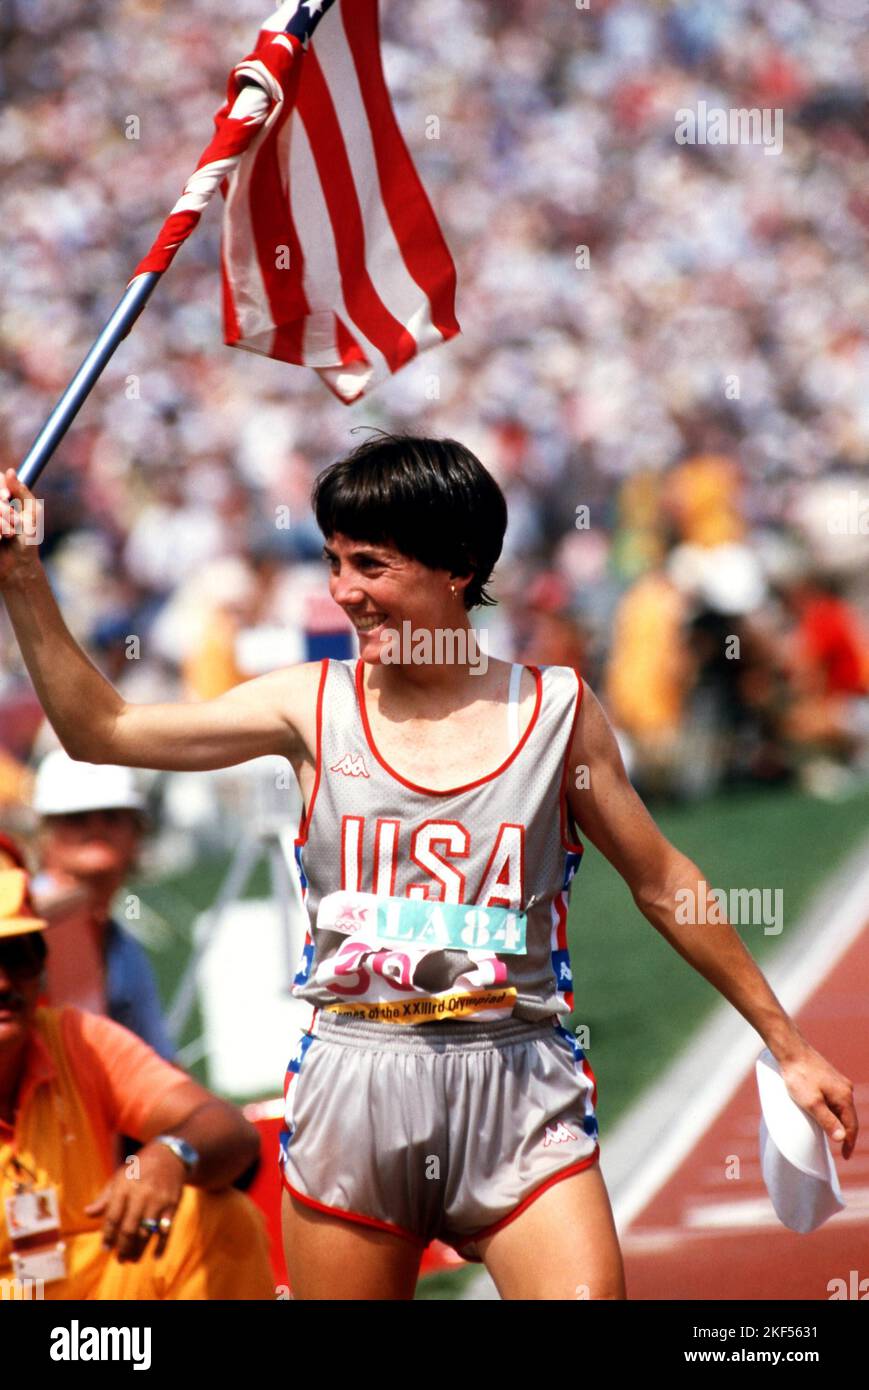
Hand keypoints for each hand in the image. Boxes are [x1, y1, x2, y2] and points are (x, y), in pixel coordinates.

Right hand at [0, 468, 42, 586]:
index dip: (1, 488)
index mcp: (4, 497)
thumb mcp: (32, 511)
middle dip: (3, 510)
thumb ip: (22, 490)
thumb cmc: (28, 539)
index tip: (8, 498)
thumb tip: (9, 470)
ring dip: (1, 520)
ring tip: (8, 533)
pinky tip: (1, 538)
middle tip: (13, 522)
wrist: (18, 565)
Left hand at [85, 1142, 185, 1262]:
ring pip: (146, 1232)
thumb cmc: (138, 1170)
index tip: (105, 1248)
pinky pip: (166, 1230)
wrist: (168, 1156)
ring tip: (132, 1259)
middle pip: (129, 1229)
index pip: (112, 1218)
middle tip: (119, 1259)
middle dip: (122, 1248)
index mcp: (124, 1188)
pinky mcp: (172, 1205)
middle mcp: (141, 1195)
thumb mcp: (119, 1178)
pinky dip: (161, 1246)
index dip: (107, 1236)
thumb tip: (87, 1213)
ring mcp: (158, 1201)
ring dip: (138, 1250)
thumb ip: (104, 1198)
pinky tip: (155, 1256)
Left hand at [776, 1042, 857, 1159]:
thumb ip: (827, 1121)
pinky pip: (835, 1099)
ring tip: (831, 1134)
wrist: (791, 1051)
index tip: (845, 1157)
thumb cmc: (799, 1076)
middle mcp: (845, 1089)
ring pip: (841, 1108)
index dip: (849, 1143)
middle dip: (844, 1133)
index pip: (851, 1126)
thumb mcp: (811, 1103)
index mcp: (844, 1096)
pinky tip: (825, 1114)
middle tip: (840, 1150)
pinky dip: (833, 1111)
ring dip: (838, 1121)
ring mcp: (838, 1082)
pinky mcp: (829, 1078)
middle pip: (848, 1117)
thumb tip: (842, 1138)